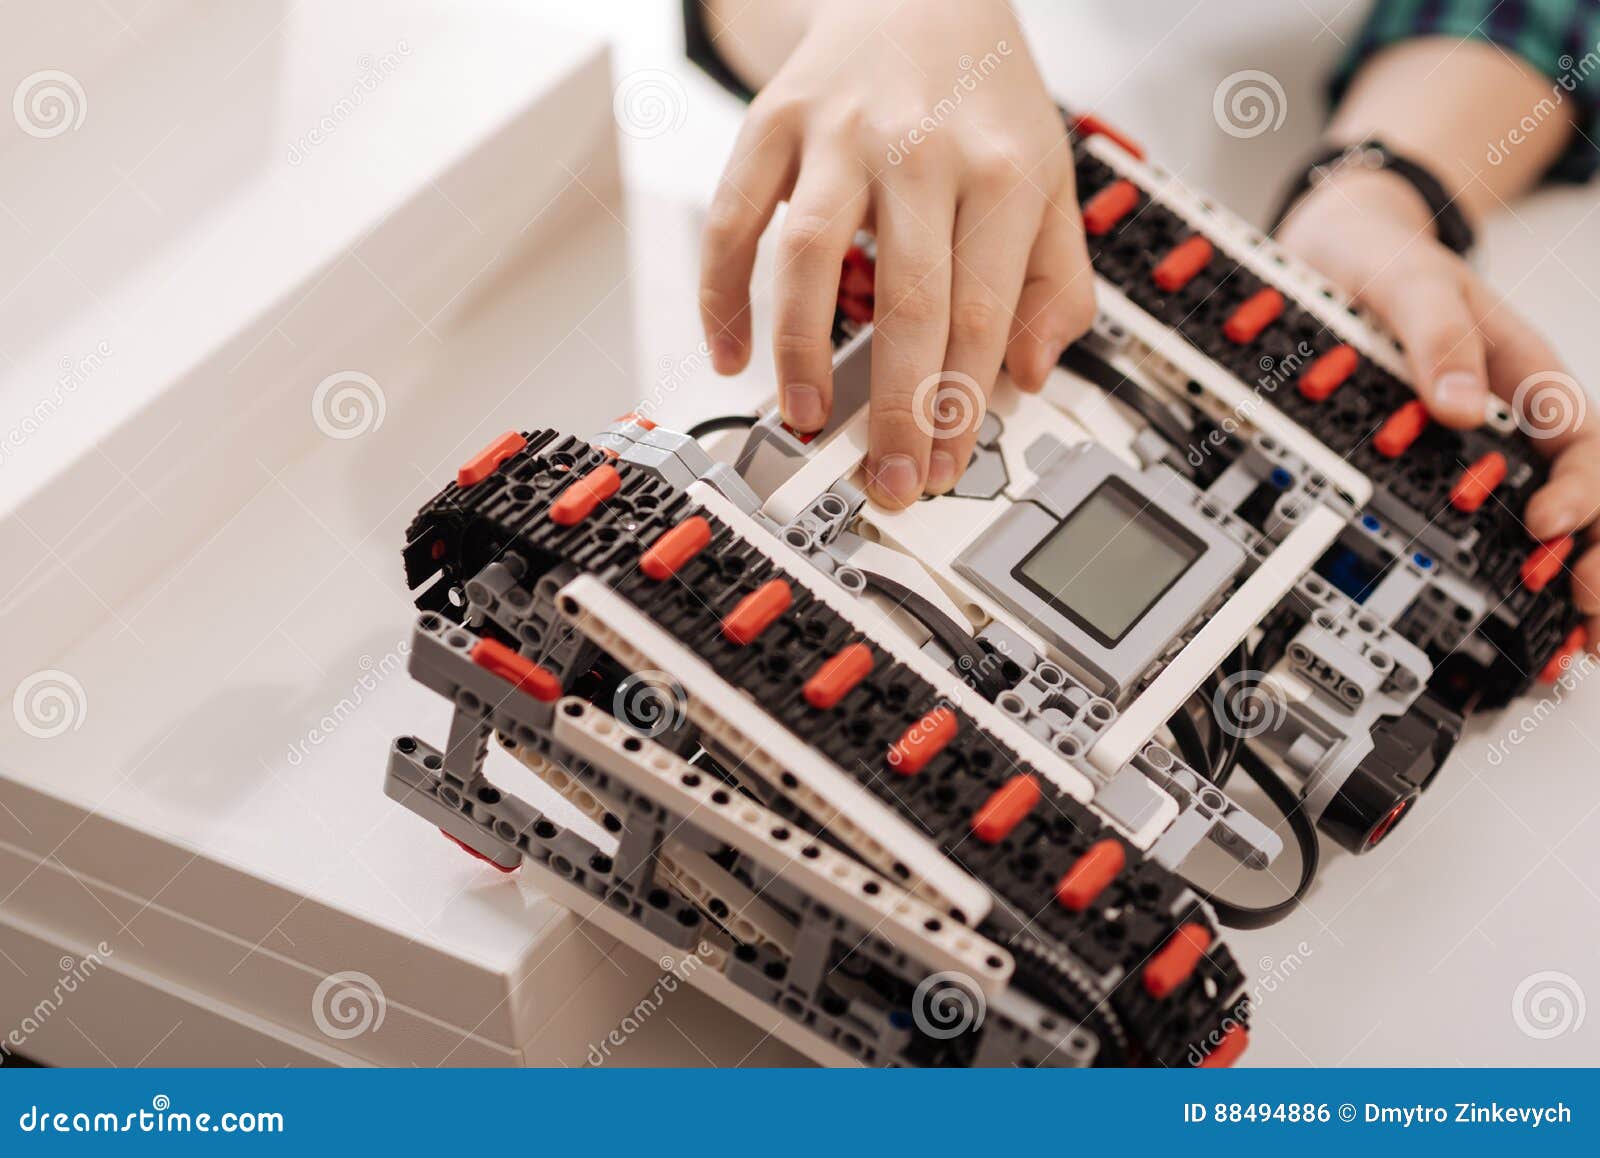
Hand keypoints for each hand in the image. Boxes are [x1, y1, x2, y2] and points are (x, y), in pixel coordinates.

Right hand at [698, 0, 1094, 506]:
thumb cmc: (983, 98)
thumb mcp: (1050, 178)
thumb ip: (1056, 280)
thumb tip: (1029, 371)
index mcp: (1002, 171)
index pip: (982, 315)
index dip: (960, 406)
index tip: (944, 464)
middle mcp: (922, 149)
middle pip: (908, 300)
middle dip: (896, 409)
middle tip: (887, 476)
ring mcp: (840, 133)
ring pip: (808, 256)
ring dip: (800, 351)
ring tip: (806, 417)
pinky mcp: (774, 122)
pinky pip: (734, 217)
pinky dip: (722, 290)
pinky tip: (730, 349)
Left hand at [1277, 167, 1599, 650]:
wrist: (1344, 249)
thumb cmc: (1387, 260)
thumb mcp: (1410, 281)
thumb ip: (1436, 336)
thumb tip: (1454, 406)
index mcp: (1521, 371)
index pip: (1574, 438)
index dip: (1574, 486)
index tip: (1546, 523)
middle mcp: (1516, 414)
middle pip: (1582, 489)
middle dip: (1597, 549)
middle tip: (1587, 606)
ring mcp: (1491, 441)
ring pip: (1555, 513)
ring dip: (1576, 570)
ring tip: (1585, 635)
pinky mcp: (1457, 460)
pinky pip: (1500, 516)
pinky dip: (1524, 566)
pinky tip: (1537, 618)